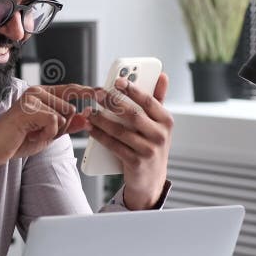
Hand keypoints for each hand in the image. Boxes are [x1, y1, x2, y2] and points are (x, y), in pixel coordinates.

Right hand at [0, 84, 94, 182]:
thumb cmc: (18, 140)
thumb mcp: (49, 133)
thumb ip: (68, 125)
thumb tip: (87, 118)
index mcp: (41, 93)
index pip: (70, 89)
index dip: (87, 91)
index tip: (103, 92)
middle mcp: (36, 91)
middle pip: (70, 108)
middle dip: (61, 127)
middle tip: (40, 133)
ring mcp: (32, 98)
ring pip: (64, 116)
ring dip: (53, 131)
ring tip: (33, 133)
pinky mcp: (29, 108)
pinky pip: (54, 122)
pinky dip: (46, 134)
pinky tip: (31, 135)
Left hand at [86, 73, 172, 209]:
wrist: (151, 180)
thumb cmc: (152, 145)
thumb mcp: (159, 124)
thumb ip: (159, 99)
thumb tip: (162, 75)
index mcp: (166, 121)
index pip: (149, 101)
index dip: (132, 89)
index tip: (117, 80)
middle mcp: (160, 135)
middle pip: (133, 114)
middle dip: (113, 103)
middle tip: (98, 94)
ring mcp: (149, 150)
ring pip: (120, 131)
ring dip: (102, 120)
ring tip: (89, 111)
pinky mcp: (136, 162)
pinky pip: (114, 146)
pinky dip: (100, 136)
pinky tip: (90, 128)